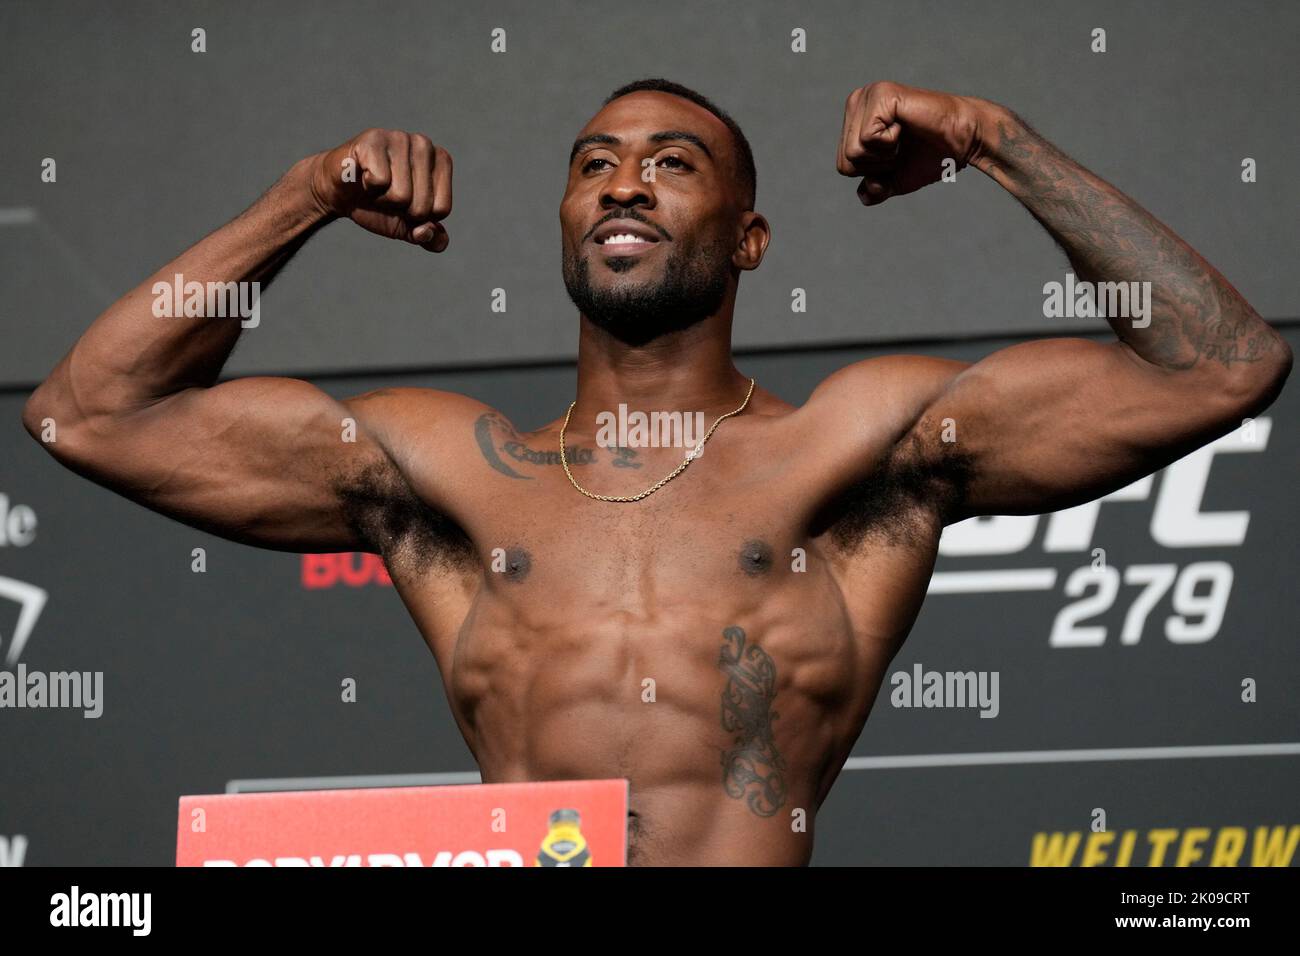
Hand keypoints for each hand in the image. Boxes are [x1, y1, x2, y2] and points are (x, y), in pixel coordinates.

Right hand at [309, 129, 451, 250]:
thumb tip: (429, 233)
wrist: (341, 195)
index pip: (442, 209)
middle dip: (401, 209)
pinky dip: (369, 186)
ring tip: (376, 185)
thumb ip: (429, 237)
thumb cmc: (379, 206)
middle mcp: (425, 145)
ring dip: (383, 198)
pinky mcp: (374, 139)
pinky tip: (364, 174)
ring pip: (402, 195)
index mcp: (442, 161)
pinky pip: (380, 181)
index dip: (419, 217)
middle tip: (386, 194)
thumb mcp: (408, 227)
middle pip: (423, 205)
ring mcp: (400, 138)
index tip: (405, 203)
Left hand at [836, 82, 998, 205]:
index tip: (898, 154)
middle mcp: (857, 100)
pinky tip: (905, 126)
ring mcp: (868, 95)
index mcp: (855, 118)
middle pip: (846, 160)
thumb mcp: (896, 178)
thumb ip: (875, 188)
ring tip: (904, 136)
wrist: (962, 141)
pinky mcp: (881, 95)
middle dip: (877, 165)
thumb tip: (864, 195)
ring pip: (854, 151)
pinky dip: (889, 143)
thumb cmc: (932, 155)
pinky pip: (867, 139)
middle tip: (902, 146)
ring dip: (885, 155)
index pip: (843, 166)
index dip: (873, 172)